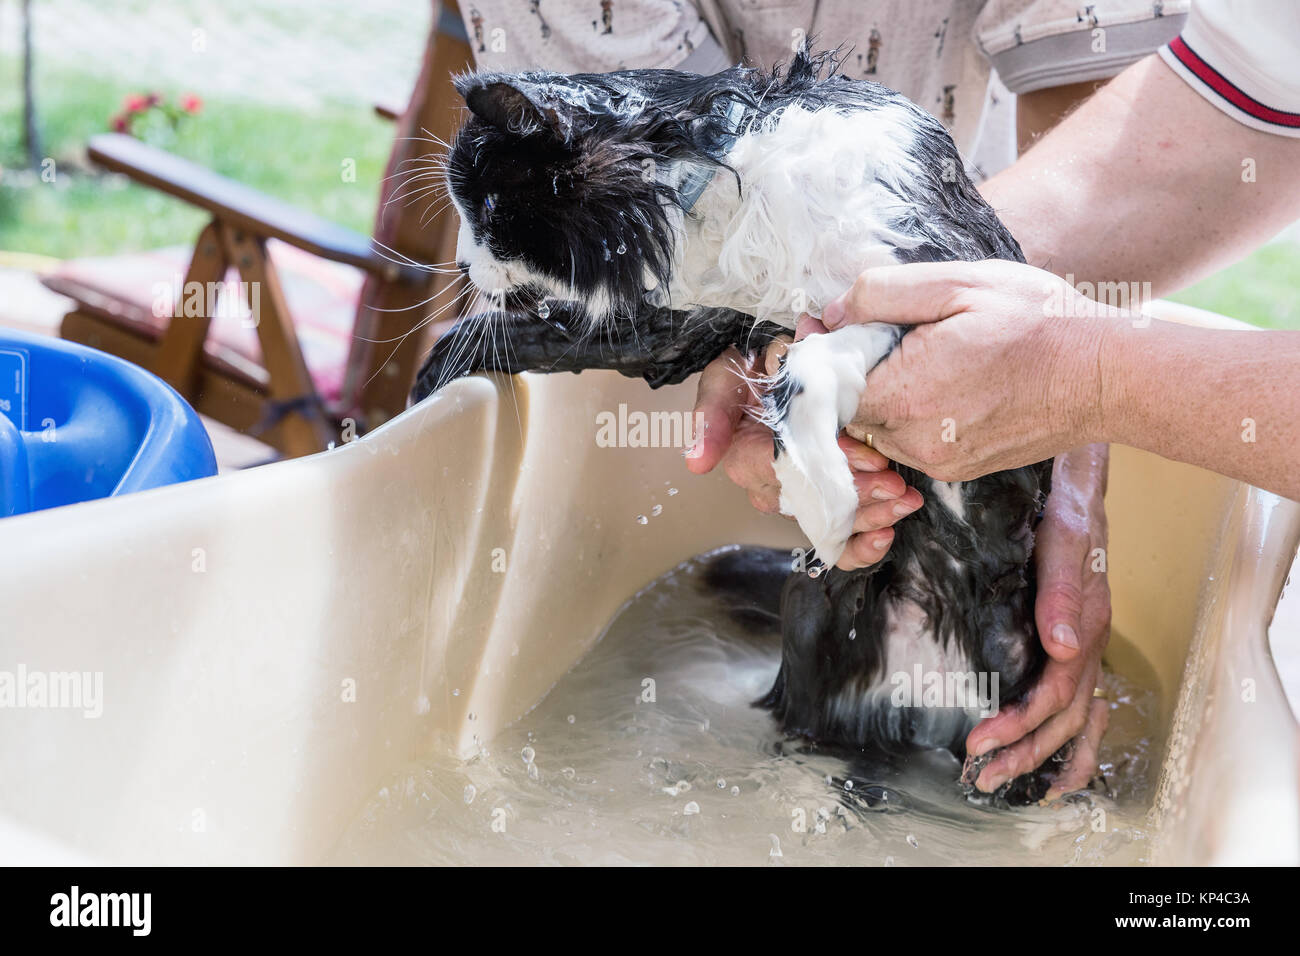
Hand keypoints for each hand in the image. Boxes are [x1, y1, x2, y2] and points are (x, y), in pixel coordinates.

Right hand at [686, 317, 922, 569]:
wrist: (780, 365)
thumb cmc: (750, 369)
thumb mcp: (724, 378)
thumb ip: (712, 413)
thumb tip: (697, 463)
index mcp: (744, 455)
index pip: (783, 472)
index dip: (823, 471)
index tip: (866, 460)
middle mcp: (769, 481)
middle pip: (809, 504)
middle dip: (855, 499)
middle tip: (893, 487)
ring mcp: (798, 492)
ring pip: (827, 521)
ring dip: (868, 517)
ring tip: (903, 503)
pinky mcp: (821, 498)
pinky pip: (834, 537)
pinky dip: (860, 545)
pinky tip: (885, 536)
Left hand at [822, 260, 1107, 480]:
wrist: (1106, 375)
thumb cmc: (1039, 321)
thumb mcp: (957, 283)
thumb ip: (882, 294)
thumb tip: (831, 313)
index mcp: (907, 394)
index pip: (826, 389)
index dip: (819, 357)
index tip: (825, 326)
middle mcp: (915, 440)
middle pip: (846, 413)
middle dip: (845, 374)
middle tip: (863, 330)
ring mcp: (937, 462)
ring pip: (875, 430)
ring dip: (877, 395)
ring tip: (909, 352)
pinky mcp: (957, 470)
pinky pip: (907, 443)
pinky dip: (906, 414)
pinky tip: (936, 379)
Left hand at [965, 445, 1111, 799]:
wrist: (1075, 482)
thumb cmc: (1065, 507)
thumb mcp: (1062, 537)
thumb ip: (1063, 592)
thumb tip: (1063, 648)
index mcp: (1086, 626)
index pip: (1055, 693)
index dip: (1019, 724)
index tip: (979, 743)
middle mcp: (1087, 644)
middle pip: (1064, 719)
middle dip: (1024, 753)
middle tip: (981, 777)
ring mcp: (1083, 647)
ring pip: (1075, 720)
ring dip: (1043, 756)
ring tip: (1005, 782)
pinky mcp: (1072, 643)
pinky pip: (1080, 704)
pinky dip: (1069, 741)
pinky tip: (1048, 764)